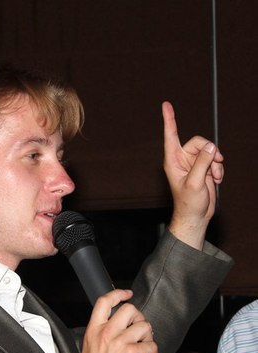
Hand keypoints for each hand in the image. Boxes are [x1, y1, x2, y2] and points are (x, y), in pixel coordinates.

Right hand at [81, 289, 156, 352]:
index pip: (104, 302)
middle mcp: (106, 333)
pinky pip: (151, 345)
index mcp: (93, 332)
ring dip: (148, 337)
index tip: (127, 294)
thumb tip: (114, 329)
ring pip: (144, 326)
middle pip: (130, 309)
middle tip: (139, 331)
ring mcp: (121, 342)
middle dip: (139, 318)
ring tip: (144, 349)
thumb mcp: (89, 351)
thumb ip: (99, 337)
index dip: (118, 294)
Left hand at [162, 100, 223, 248]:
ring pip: (210, 151)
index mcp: (173, 161)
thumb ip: (203, 163)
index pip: (171, 135)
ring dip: (216, 163)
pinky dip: (219, 169)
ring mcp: (193, 164)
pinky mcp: (203, 169)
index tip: (166, 104)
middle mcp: (182, 160)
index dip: (169, 119)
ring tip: (215, 177)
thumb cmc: (188, 202)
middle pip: (199, 142)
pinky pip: (215, 160)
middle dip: (211, 152)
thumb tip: (211, 147)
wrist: (196, 215)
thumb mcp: (195, 182)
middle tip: (216, 164)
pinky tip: (216, 180)